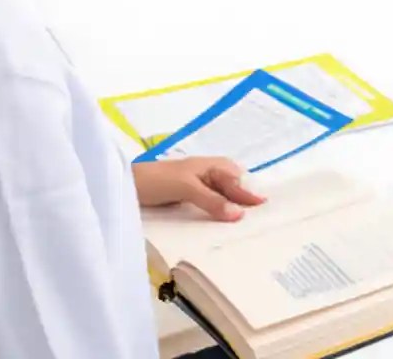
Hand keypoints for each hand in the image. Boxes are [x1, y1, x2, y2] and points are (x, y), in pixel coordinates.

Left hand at [132, 157, 265, 221]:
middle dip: (245, 199)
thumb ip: (212, 200)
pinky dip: (218, 213)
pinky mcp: (188, 199)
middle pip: (232, 187)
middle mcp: (207, 174)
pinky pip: (210, 205)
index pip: (237, 180)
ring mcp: (197, 187)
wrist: (125, 184)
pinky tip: (221, 225)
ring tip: (245, 226)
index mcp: (210, 165)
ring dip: (232, 208)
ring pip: (222, 197)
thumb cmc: (157, 179)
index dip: (250, 193)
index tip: (266, 207)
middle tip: (262, 218)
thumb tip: (239, 214)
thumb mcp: (187, 188)